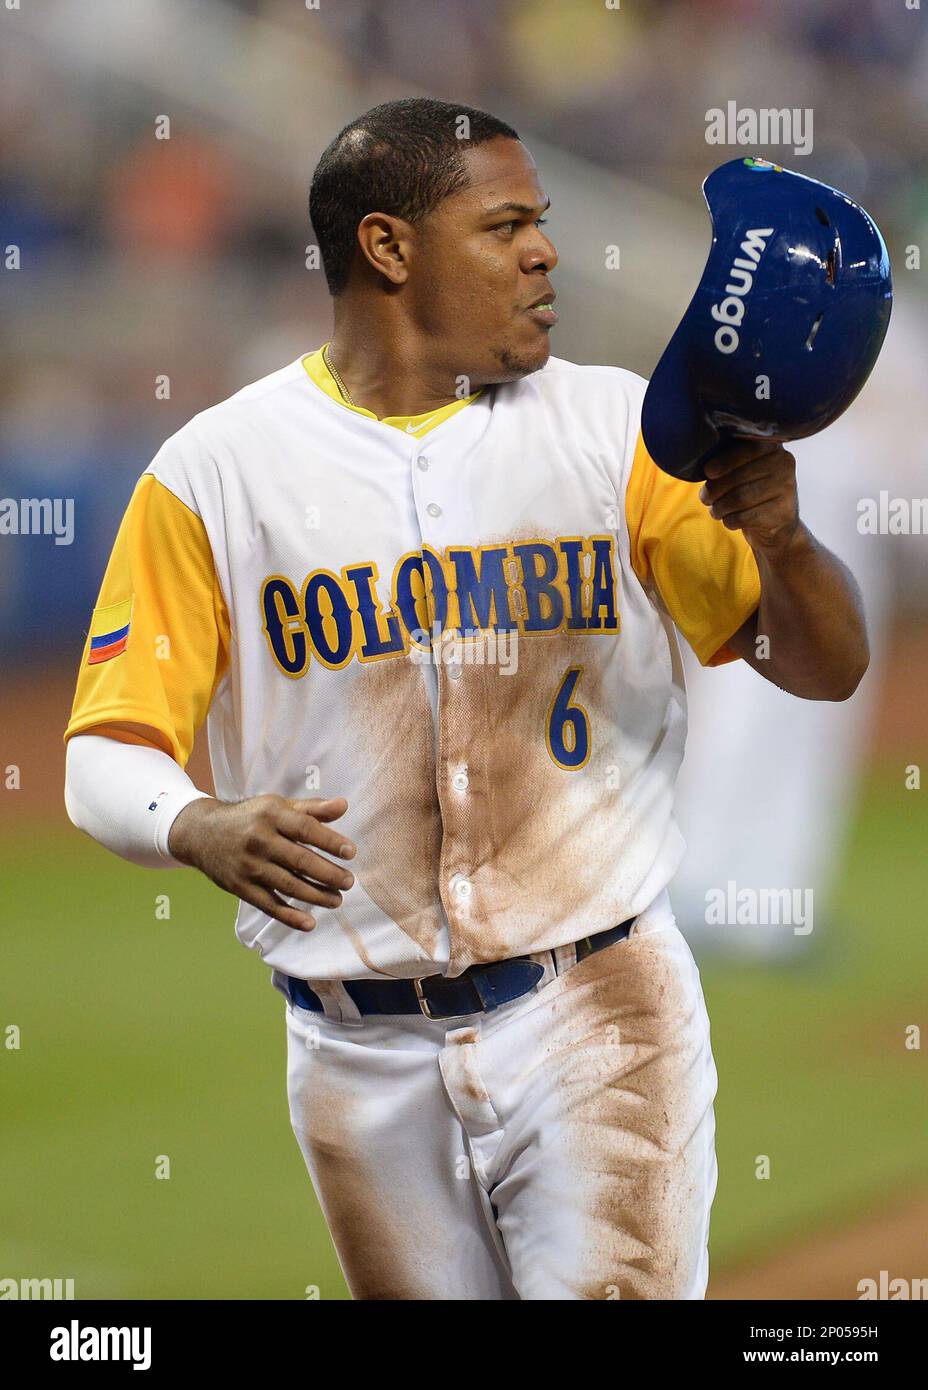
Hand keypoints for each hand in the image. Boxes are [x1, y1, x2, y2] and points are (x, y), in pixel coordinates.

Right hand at [167, 794, 355, 931]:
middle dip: (328, 874)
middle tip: (349, 882)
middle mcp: (259, 840)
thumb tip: (343, 805)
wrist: (202, 833)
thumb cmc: (250, 818)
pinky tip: (310, 923)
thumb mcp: (276, 806)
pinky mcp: (240, 887)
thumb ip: (311, 809)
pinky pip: (269, 905)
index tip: (351, 852)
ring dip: (316, 895)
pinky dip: (289, 916)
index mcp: (271, 815)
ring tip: (337, 900)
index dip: (330, 841)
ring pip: (288, 885)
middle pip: (300, 860)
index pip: (305, 828)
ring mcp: (249, 866)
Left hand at [699, 440, 799, 552]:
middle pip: (738, 477)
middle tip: (705, 498)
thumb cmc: (753, 491)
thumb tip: (704, 467)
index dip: (724, 461)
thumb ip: (730, 460)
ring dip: (720, 507)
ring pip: (740, 498)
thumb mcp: (745, 469)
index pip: (747, 450)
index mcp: (773, 447)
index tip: (708, 472)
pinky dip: (730, 521)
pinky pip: (745, 517)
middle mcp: (784, 464)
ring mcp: (787, 488)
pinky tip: (729, 520)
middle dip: (714, 490)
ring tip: (716, 510)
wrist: (778, 524)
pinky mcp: (783, 513)